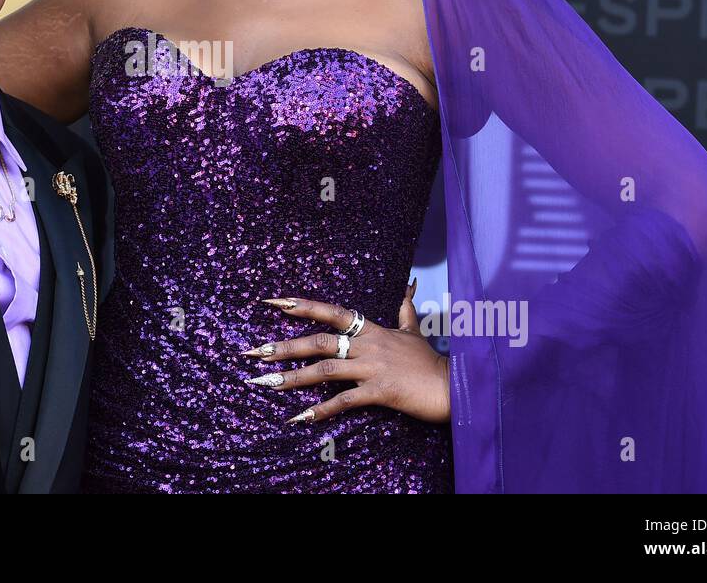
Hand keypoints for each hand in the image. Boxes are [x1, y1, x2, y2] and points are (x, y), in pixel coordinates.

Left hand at [244, 277, 450, 425]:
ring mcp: (372, 368)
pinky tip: (299, 417)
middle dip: (284, 346)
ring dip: (292, 377)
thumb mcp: (414, 332)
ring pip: (324, 369)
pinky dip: (320, 410)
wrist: (452, 385)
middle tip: (254, 352)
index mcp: (372, 330)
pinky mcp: (379, 391)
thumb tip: (407, 289)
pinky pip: (344, 400)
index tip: (275, 302)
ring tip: (265, 383)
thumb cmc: (430, 362)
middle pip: (318, 340)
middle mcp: (367, 345)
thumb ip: (405, 310)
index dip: (303, 306)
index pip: (332, 312)